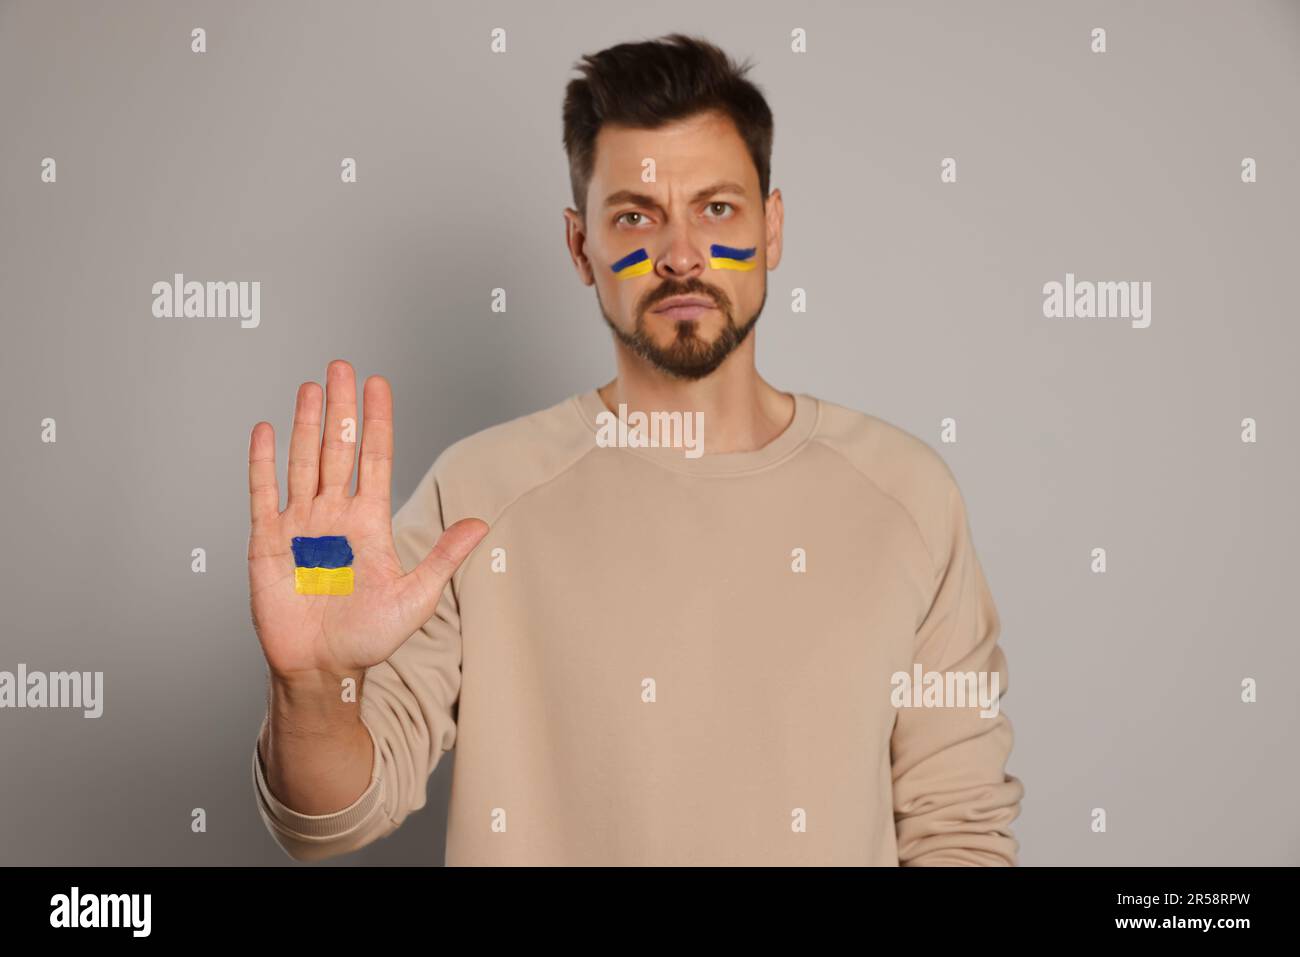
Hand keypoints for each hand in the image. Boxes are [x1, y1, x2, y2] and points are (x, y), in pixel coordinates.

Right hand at [247, 360, 486, 681]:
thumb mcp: (415, 596)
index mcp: (369, 522)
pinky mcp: (267, 542)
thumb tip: (480, 524)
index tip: (378, 384)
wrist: (321, 669)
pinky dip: (263, 463)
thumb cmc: (367, 637)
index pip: (376, 459)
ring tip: (311, 386)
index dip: (378, 421)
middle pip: (338, 449)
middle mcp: (334, 515)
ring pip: (303, 462)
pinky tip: (267, 430)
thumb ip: (443, 557)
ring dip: (306, 424)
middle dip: (340, 408)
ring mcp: (300, 525)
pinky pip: (263, 494)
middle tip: (341, 366)